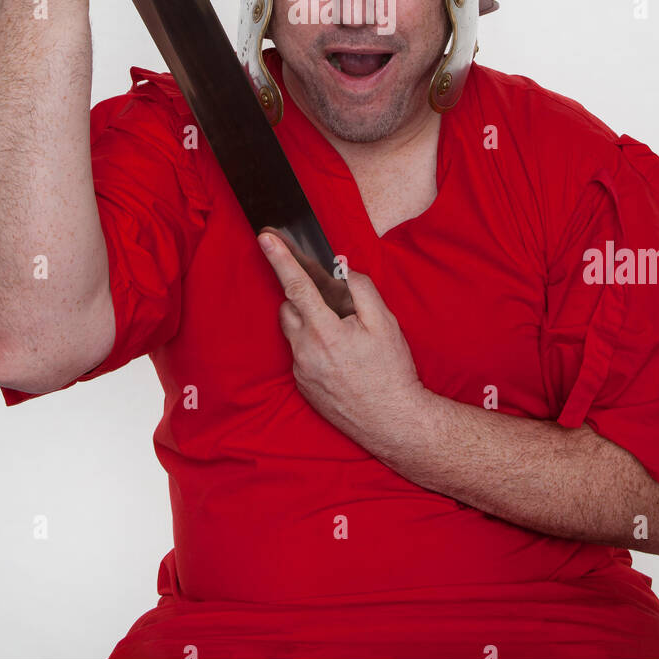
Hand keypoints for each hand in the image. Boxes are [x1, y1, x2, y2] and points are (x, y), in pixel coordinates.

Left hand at [259, 231, 428, 452]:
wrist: (393, 421)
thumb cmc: (391, 371)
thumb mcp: (385, 324)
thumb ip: (361, 289)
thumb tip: (342, 270)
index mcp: (325, 332)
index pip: (297, 286)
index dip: (280, 259)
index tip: (265, 237)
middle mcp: (305, 352)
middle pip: (289, 308)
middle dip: (304, 299)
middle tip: (334, 307)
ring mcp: (300, 372)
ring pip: (293, 332)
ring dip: (309, 324)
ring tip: (341, 338)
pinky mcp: (301, 386)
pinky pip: (299, 355)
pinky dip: (313, 348)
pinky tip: (340, 360)